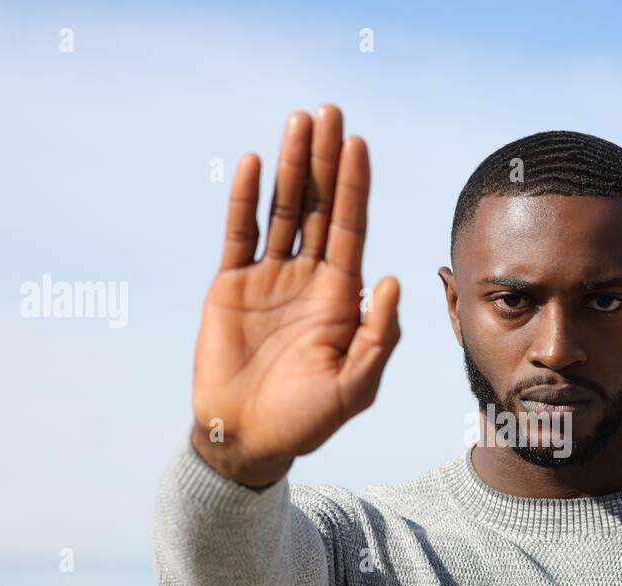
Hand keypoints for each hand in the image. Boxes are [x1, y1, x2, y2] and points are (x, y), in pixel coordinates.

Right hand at [190, 105, 399, 486]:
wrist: (247, 439)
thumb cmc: (306, 420)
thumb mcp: (355, 385)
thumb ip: (379, 336)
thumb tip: (390, 277)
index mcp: (341, 298)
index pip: (352, 229)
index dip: (355, 186)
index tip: (358, 143)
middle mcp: (308, 279)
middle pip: (321, 207)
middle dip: (326, 160)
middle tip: (329, 111)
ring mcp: (269, 279)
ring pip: (282, 210)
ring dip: (292, 166)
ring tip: (298, 121)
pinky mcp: (231, 286)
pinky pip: (239, 233)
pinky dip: (244, 198)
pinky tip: (254, 162)